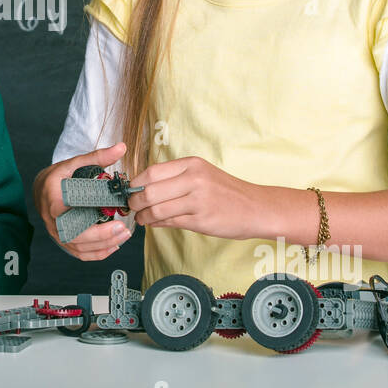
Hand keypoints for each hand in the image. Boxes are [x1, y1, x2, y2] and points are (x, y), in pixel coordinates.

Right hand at [32, 142, 133, 260]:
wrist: (41, 189)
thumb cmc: (57, 177)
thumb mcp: (74, 163)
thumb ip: (97, 156)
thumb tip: (121, 148)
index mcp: (53, 198)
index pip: (68, 212)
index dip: (86, 217)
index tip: (111, 218)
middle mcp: (52, 219)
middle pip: (75, 235)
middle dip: (101, 236)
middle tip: (122, 229)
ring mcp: (57, 232)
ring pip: (78, 247)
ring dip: (102, 245)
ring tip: (122, 236)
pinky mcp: (63, 240)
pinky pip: (79, 253)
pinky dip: (97, 253)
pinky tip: (113, 246)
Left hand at [129, 156, 260, 239]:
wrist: (257, 208)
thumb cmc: (226, 192)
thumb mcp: (202, 174)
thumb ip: (175, 178)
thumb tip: (143, 188)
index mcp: (192, 164)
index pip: (152, 171)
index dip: (136, 183)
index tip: (130, 190)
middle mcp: (194, 179)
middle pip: (150, 190)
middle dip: (135, 201)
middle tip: (131, 206)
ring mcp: (198, 200)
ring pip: (157, 209)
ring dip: (144, 216)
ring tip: (141, 218)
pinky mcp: (201, 220)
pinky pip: (170, 222)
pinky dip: (157, 224)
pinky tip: (154, 223)